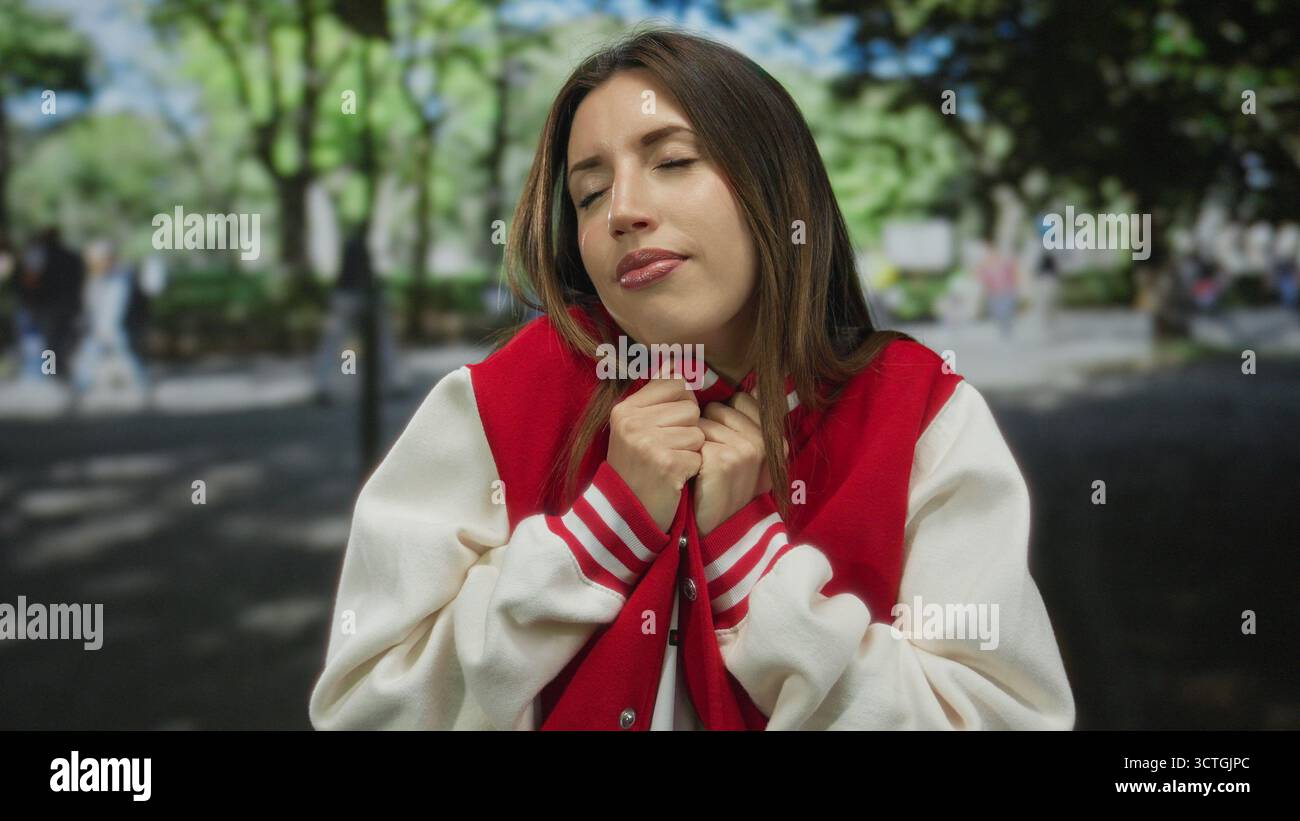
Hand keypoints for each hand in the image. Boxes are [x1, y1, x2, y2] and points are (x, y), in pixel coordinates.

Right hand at [606, 371, 704, 532]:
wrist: (624, 514)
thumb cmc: (637, 467)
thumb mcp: (635, 428)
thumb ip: (656, 396)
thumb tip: (677, 361)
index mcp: (625, 408)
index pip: (674, 382)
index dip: (682, 403)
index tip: (667, 425)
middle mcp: (633, 422)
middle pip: (690, 407)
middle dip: (688, 429)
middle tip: (667, 449)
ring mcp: (648, 442)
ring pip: (697, 432)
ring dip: (691, 451)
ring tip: (669, 463)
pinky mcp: (666, 463)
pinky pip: (699, 455)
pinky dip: (691, 470)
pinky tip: (672, 478)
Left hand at [692, 391, 785, 535]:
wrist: (716, 528)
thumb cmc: (724, 484)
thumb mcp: (745, 452)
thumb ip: (744, 419)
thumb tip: (732, 382)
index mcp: (774, 436)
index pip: (740, 398)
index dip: (723, 418)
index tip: (724, 443)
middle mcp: (765, 442)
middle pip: (718, 408)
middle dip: (708, 429)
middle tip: (714, 461)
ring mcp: (746, 451)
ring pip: (702, 423)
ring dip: (696, 443)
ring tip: (706, 469)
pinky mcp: (723, 461)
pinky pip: (694, 439)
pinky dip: (689, 455)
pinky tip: (698, 475)